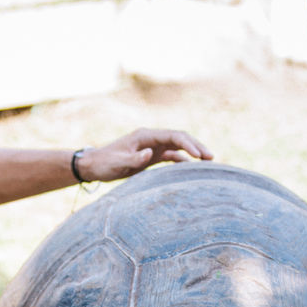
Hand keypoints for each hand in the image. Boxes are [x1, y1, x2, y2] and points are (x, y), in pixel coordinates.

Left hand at [77, 128, 213, 181]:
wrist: (94, 166)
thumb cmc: (104, 163)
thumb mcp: (117, 163)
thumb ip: (133, 159)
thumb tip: (149, 154)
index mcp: (145, 136)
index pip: (173, 136)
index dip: (188, 144)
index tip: (200, 155)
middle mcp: (151, 139)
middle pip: (180, 138)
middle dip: (196, 146)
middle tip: (211, 158)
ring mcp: (152, 147)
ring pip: (178, 147)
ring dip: (193, 153)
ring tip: (208, 162)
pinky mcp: (151, 156)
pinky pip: (171, 157)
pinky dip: (183, 161)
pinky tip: (192, 170)